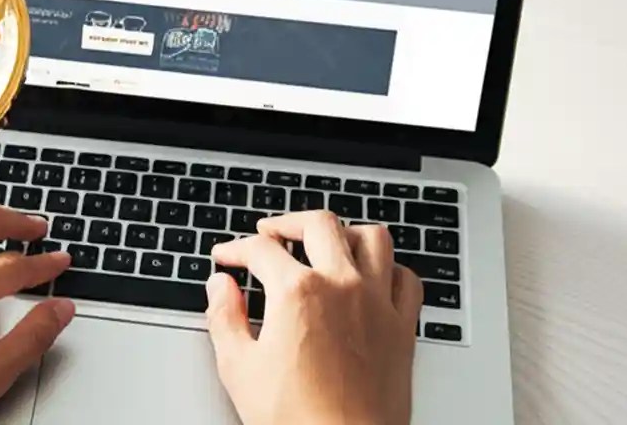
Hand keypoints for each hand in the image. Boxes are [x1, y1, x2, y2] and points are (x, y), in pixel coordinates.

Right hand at [206, 211, 422, 424]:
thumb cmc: (298, 420)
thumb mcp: (238, 368)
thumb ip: (224, 318)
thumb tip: (220, 287)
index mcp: (297, 292)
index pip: (259, 249)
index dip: (235, 248)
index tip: (228, 258)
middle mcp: (341, 286)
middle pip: (317, 224)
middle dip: (286, 222)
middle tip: (270, 233)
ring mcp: (377, 303)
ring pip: (371, 238)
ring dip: (343, 233)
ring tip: (324, 241)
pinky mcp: (402, 327)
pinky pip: (406, 278)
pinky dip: (389, 268)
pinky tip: (372, 275)